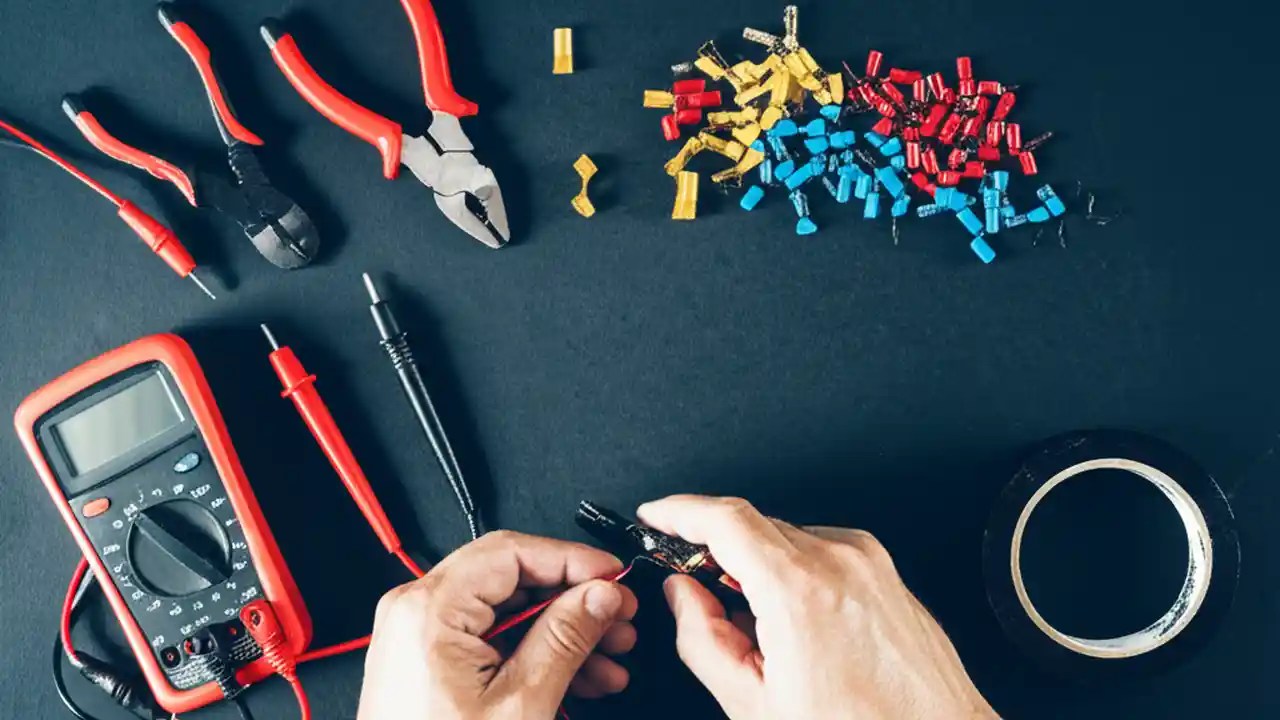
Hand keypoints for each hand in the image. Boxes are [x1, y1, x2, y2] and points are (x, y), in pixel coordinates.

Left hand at [358, 531, 638, 719]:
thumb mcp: (521, 703)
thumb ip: (565, 638)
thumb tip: (599, 594)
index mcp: (428, 609)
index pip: (512, 552)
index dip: (572, 560)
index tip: (614, 577)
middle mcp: (416, 613)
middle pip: (512, 579)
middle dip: (573, 600)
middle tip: (619, 617)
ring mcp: (419, 638)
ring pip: (508, 612)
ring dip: (563, 630)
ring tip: (608, 657)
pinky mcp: (428, 663)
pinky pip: (491, 640)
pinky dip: (535, 652)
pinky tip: (579, 676)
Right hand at [638, 495, 996, 719]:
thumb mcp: (755, 704)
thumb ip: (702, 640)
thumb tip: (684, 596)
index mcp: (800, 590)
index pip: (724, 519)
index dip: (678, 511)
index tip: (656, 516)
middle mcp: (838, 561)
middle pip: (753, 527)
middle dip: (715, 552)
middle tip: (697, 592)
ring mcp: (868, 561)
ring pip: (786, 538)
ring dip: (757, 566)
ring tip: (762, 630)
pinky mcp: (884, 569)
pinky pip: (820, 550)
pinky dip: (793, 572)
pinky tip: (796, 623)